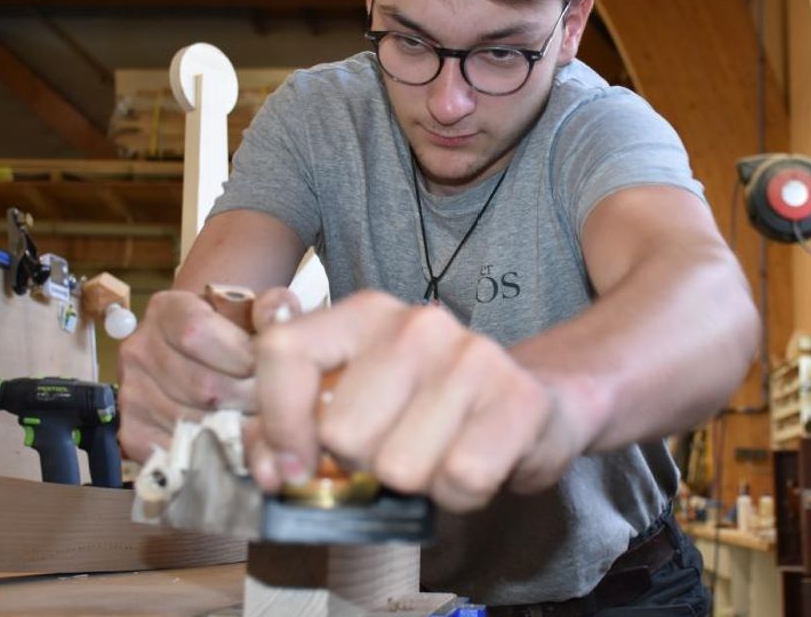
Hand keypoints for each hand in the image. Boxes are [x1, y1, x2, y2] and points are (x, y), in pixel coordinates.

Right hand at [117, 286, 300, 461]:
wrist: (206, 353)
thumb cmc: (236, 331)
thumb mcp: (256, 308)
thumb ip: (273, 307)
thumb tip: (279, 321)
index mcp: (166, 310)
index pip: (198, 333)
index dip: (242, 356)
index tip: (269, 368)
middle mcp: (140, 349)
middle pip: (202, 386)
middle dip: (249, 400)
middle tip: (278, 406)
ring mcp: (131, 393)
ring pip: (194, 421)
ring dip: (237, 429)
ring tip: (264, 426)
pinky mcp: (132, 431)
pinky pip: (177, 450)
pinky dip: (213, 453)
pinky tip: (238, 445)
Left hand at [246, 290, 589, 512]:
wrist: (535, 405)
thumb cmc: (430, 412)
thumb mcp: (357, 404)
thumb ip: (297, 430)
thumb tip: (276, 474)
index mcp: (364, 314)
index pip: (284, 352)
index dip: (278, 422)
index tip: (296, 466)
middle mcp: (416, 324)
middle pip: (341, 431)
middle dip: (362, 466)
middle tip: (396, 450)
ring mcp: (471, 356)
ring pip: (398, 466)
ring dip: (416, 485)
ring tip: (438, 456)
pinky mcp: (518, 398)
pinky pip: (459, 479)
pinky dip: (460, 496)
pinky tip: (473, 467)